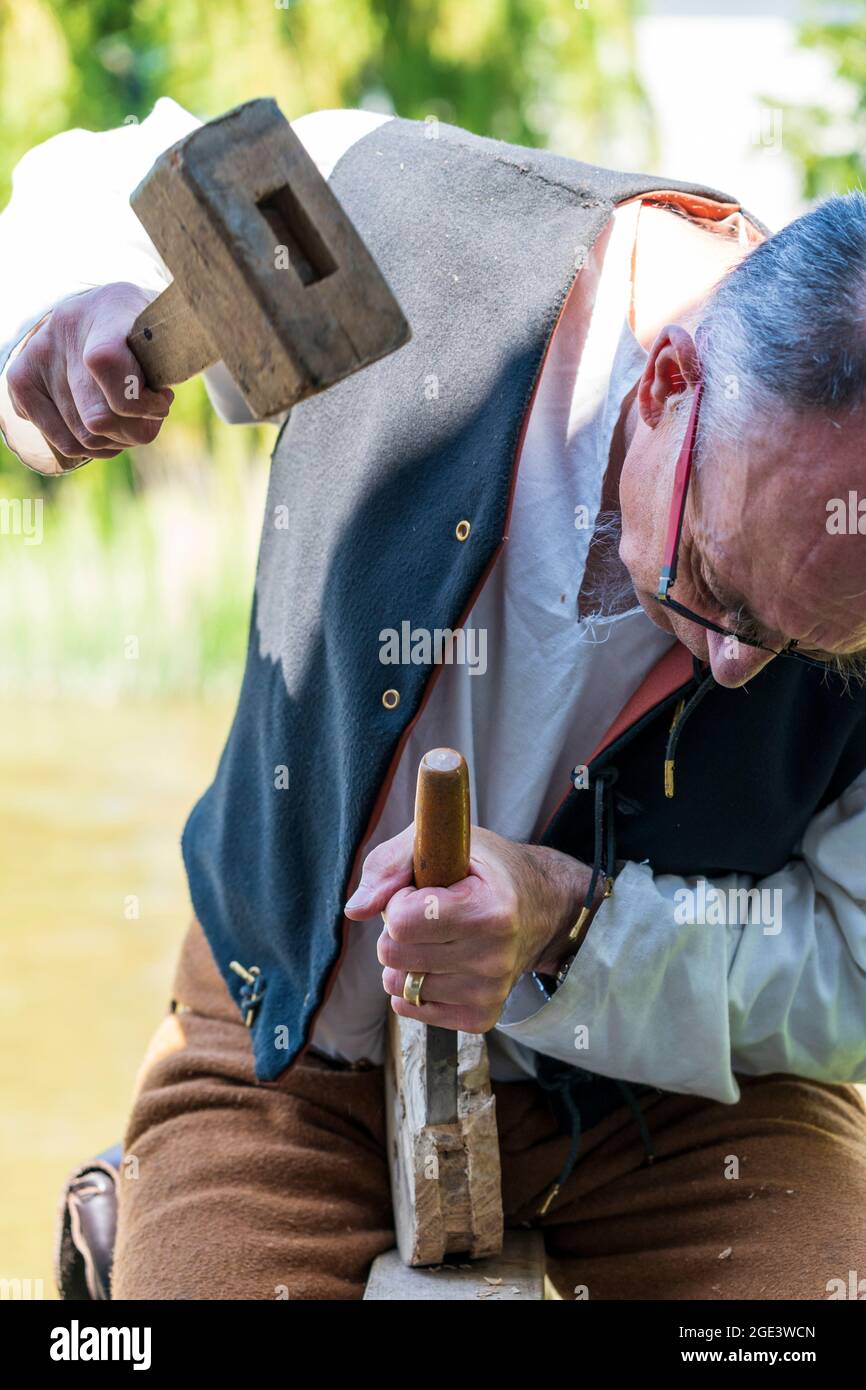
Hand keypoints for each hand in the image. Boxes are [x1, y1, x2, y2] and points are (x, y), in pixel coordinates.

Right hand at [5, 282, 173, 466]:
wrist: (102, 312)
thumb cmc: (145, 331)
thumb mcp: (169, 337)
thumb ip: (170, 363)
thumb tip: (157, 402)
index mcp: (105, 311)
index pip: (105, 362)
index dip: (139, 400)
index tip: (163, 398)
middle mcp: (63, 330)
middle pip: (99, 418)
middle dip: (138, 430)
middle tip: (152, 417)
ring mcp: (36, 356)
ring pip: (85, 438)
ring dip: (118, 440)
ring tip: (131, 420)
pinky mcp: (21, 382)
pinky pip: (64, 442)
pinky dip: (94, 447)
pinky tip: (107, 429)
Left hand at [344, 824, 596, 1032]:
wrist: (538, 904)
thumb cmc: (479, 867)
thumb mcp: (439, 843)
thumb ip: (389, 867)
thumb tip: (355, 911)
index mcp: (490, 909)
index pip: (402, 920)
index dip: (399, 899)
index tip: (421, 890)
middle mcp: (495, 957)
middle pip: (394, 954)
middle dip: (396, 930)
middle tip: (425, 914)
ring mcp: (490, 991)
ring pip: (399, 985)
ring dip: (403, 960)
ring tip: (433, 938)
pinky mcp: (481, 1016)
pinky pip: (413, 1010)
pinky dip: (411, 988)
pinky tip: (435, 964)